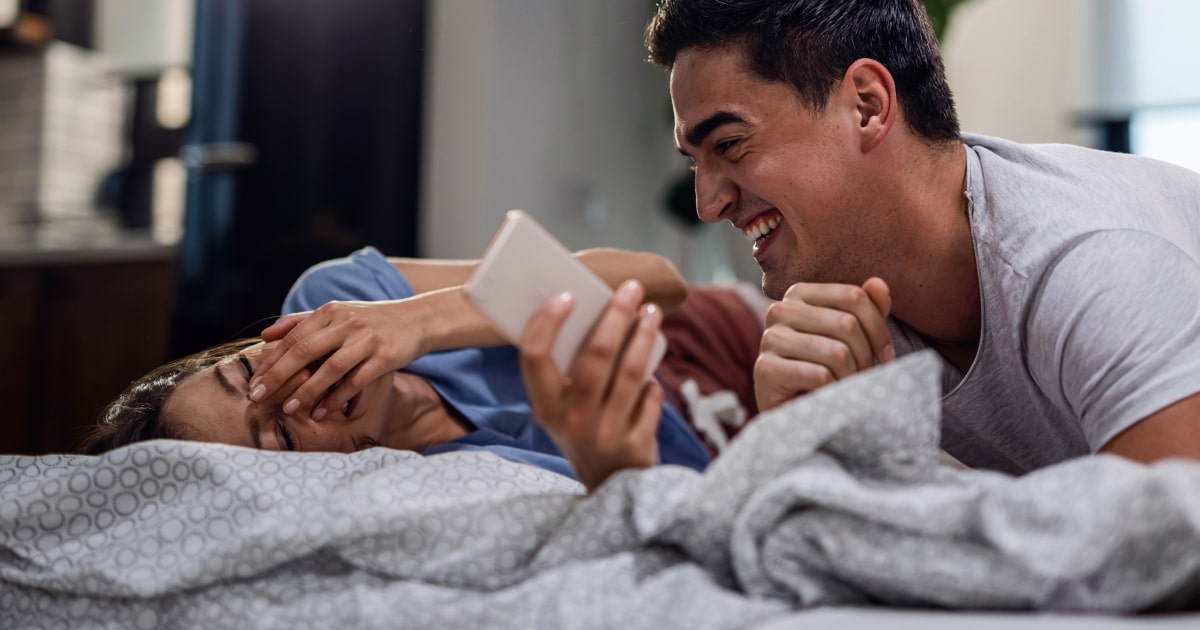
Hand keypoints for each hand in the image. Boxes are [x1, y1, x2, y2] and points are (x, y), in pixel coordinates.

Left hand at [249, 300, 426, 419]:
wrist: (418, 319)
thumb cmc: (371, 321)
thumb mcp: (337, 314)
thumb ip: (300, 322)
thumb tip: (264, 336)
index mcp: (330, 312)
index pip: (293, 337)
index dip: (271, 361)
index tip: (254, 383)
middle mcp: (347, 323)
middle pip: (305, 350)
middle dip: (279, 375)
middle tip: (258, 397)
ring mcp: (367, 340)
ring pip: (331, 368)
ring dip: (308, 390)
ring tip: (289, 409)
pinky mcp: (385, 357)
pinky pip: (356, 381)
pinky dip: (337, 398)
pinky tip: (322, 412)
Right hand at [519, 280, 662, 491]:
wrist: (610, 489)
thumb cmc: (584, 434)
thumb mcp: (561, 412)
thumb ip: (567, 374)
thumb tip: (591, 313)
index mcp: (545, 408)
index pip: (535, 357)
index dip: (547, 323)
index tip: (567, 295)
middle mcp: (572, 421)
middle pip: (597, 354)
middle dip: (617, 314)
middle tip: (632, 289)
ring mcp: (606, 434)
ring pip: (631, 371)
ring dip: (644, 335)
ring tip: (652, 313)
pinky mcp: (637, 444)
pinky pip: (651, 397)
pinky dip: (653, 382)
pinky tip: (653, 373)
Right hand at [754, 277, 893, 410]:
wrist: (793, 411)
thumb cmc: (825, 370)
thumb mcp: (851, 337)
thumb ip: (866, 308)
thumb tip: (878, 284)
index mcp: (799, 294)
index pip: (853, 297)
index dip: (878, 329)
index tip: (886, 356)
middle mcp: (780, 310)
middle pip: (847, 324)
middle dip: (866, 357)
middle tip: (865, 377)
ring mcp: (769, 338)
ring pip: (836, 352)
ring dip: (851, 377)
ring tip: (848, 388)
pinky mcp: (765, 369)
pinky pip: (819, 375)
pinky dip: (833, 391)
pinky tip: (830, 397)